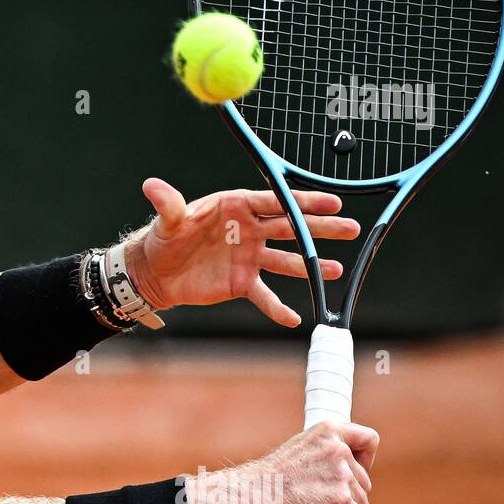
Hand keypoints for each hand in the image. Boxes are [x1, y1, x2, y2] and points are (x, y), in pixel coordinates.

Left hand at [125, 177, 358, 326]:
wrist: (155, 273)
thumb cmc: (163, 239)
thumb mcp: (167, 221)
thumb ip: (168, 204)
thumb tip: (152, 186)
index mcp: (236, 207)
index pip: (274, 201)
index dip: (302, 203)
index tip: (331, 202)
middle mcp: (249, 230)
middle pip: (290, 228)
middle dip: (320, 229)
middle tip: (351, 228)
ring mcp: (249, 257)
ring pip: (286, 260)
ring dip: (311, 266)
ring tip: (337, 270)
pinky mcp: (242, 282)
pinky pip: (265, 296)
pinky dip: (278, 308)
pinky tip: (296, 318)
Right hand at [184, 421, 379, 503]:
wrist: (252, 499)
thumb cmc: (270, 481)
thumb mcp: (298, 452)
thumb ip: (324, 457)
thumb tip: (345, 478)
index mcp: (329, 432)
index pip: (369, 440)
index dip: (364, 458)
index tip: (354, 469)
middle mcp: (339, 452)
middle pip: (364, 481)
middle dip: (348, 494)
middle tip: (322, 503)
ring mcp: (342, 479)